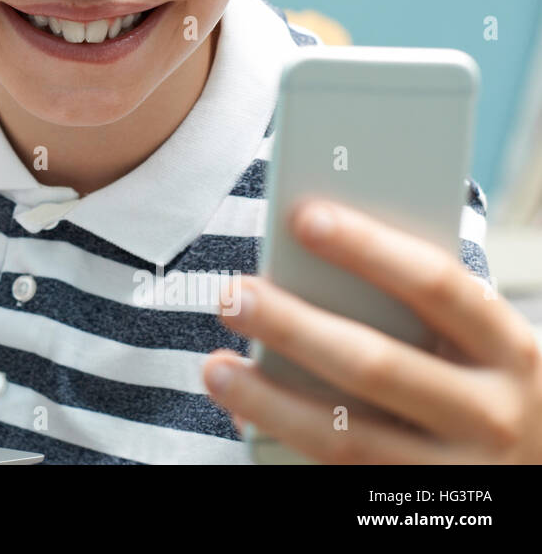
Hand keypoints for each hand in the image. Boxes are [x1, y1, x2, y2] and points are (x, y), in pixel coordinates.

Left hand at [203, 198, 541, 462]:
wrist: (538, 470)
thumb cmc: (484, 383)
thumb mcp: (478, 343)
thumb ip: (417, 304)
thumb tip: (310, 258)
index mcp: (507, 348)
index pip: (436, 285)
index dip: (369, 248)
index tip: (304, 216)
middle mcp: (490, 414)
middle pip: (375, 364)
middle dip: (294, 326)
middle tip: (233, 293)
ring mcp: (452, 471)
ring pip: (346, 436)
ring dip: (269, 399)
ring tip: (215, 366)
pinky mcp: (412, 507)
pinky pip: (337, 473)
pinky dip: (282, 441)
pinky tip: (244, 413)